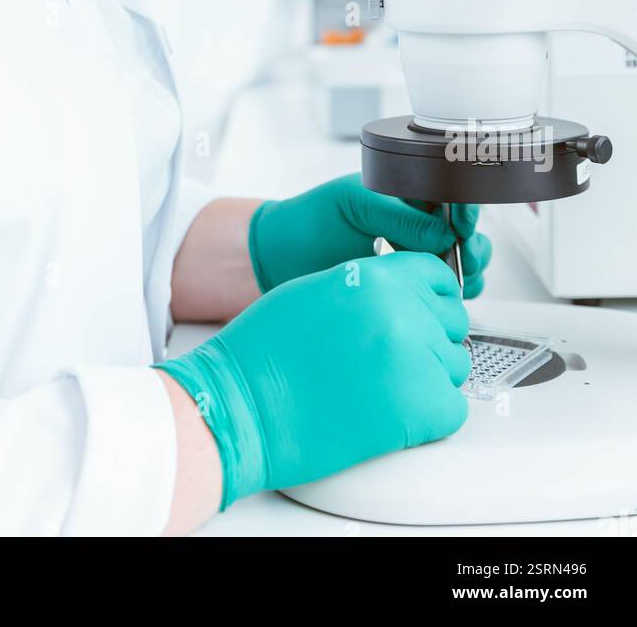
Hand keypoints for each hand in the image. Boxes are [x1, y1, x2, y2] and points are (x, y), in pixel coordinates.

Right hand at [155, 252, 470, 506]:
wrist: (242, 405)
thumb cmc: (265, 351)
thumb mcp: (320, 290)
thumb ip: (370, 286)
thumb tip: (406, 298)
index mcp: (376, 277)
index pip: (438, 276)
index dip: (431, 299)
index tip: (419, 316)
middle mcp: (401, 311)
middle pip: (452, 322)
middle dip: (429, 341)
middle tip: (388, 362)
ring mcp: (414, 360)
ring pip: (454, 367)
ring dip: (429, 379)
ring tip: (380, 389)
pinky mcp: (418, 411)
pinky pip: (451, 410)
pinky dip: (428, 419)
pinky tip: (389, 416)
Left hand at [248, 172, 491, 298]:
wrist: (280, 258)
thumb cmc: (311, 220)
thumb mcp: (354, 202)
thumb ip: (397, 215)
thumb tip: (443, 233)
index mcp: (405, 196)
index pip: (451, 199)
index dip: (465, 211)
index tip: (465, 224)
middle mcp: (414, 227)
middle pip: (465, 235)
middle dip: (474, 245)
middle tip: (465, 255)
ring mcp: (412, 258)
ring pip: (460, 264)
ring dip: (468, 271)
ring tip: (456, 277)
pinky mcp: (405, 287)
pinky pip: (441, 290)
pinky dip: (453, 293)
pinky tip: (445, 294)